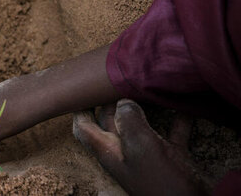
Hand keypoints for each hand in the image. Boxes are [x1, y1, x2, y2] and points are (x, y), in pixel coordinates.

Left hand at [73, 99, 205, 195]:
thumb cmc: (163, 183)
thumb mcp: (141, 146)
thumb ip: (129, 121)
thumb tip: (124, 101)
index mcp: (109, 151)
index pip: (83, 127)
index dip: (78, 108)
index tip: (81, 88)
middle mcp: (124, 152)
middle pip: (110, 122)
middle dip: (111, 100)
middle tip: (116, 77)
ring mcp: (148, 157)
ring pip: (140, 126)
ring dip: (143, 108)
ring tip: (146, 86)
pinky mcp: (172, 161)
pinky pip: (171, 136)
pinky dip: (176, 121)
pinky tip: (183, 106)